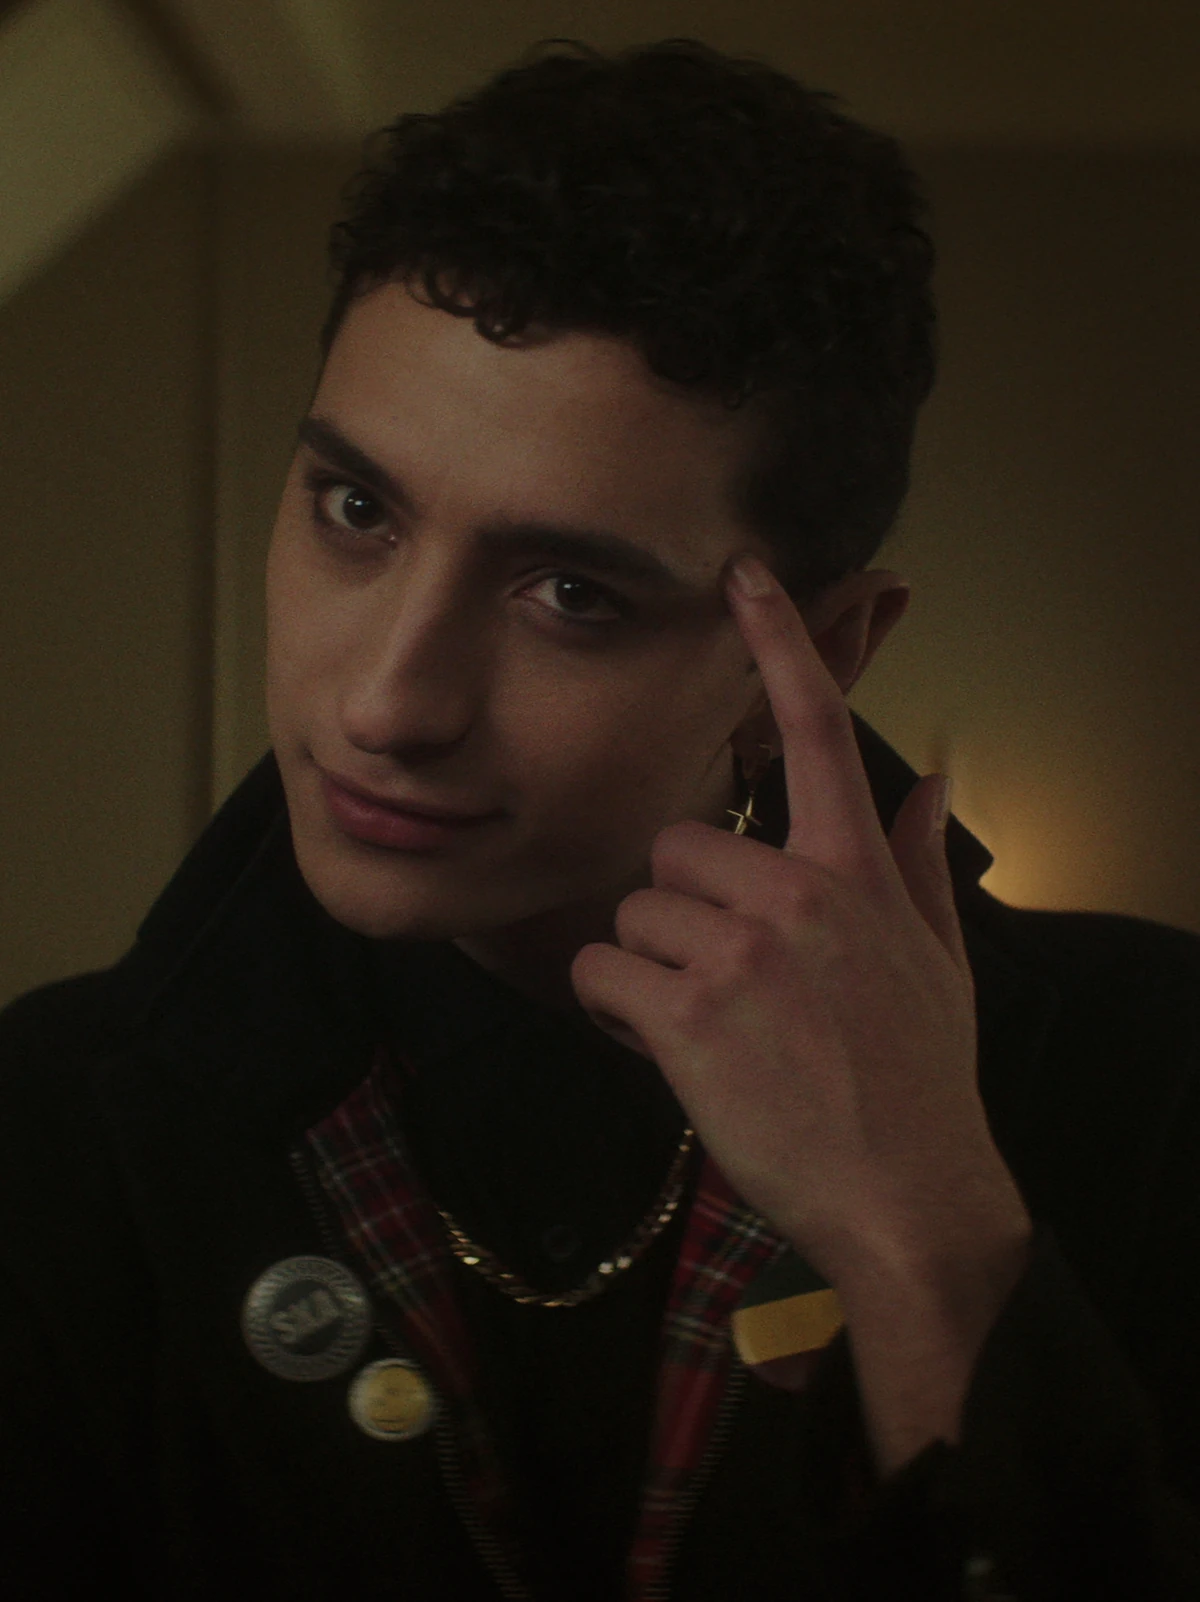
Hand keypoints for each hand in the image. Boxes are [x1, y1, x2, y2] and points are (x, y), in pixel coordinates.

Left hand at [570, 554, 1027, 1288]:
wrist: (911, 1198)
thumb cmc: (920, 1082)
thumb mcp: (938, 961)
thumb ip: (919, 860)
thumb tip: (930, 780)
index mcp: (856, 872)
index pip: (814, 731)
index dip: (778, 645)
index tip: (744, 576)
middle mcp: (798, 894)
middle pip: (675, 848)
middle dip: (678, 909)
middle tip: (716, 977)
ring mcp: (742, 952)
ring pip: (633, 913)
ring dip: (648, 968)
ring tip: (702, 1026)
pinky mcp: (689, 1015)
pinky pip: (601, 973)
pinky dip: (613, 1011)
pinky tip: (662, 1048)